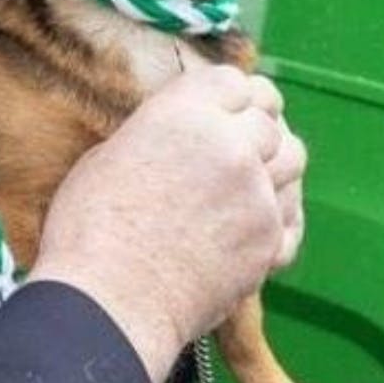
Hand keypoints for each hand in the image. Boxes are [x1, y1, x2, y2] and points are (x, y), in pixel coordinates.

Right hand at [30, 65, 306, 382]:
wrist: (110, 302)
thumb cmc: (90, 231)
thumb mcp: (109, 156)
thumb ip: (157, 134)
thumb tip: (174, 135)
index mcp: (184, 114)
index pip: (234, 81)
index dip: (233, 94)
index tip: (232, 106)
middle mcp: (230, 145)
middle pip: (269, 119)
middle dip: (257, 127)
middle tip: (243, 144)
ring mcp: (256, 194)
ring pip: (293, 160)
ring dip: (275, 165)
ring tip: (253, 180)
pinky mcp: (269, 240)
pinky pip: (292, 215)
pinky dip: (280, 215)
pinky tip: (259, 221)